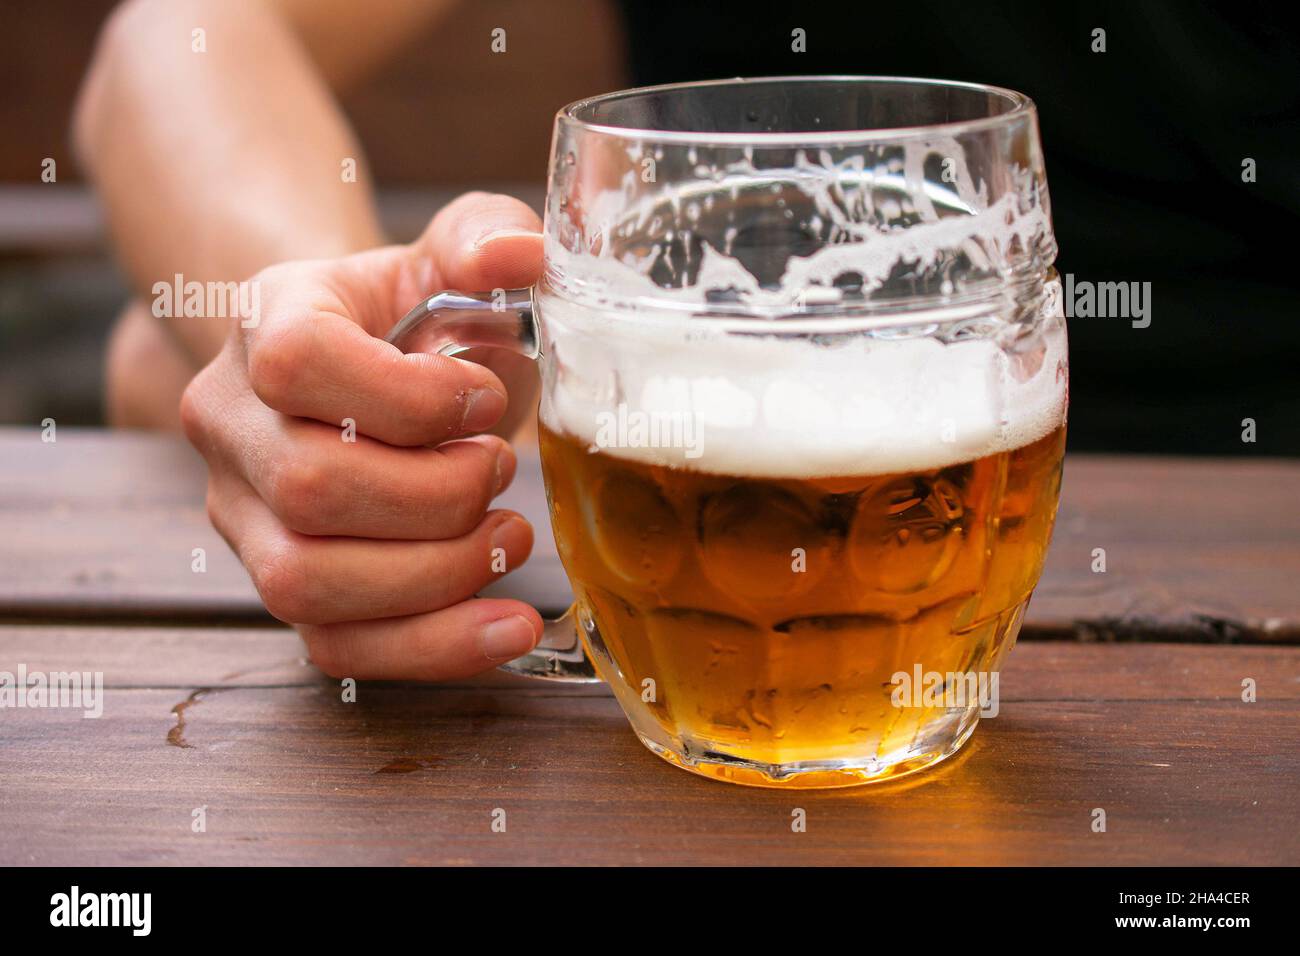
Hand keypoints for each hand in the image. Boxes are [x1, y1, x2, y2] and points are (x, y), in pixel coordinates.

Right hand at [181, 193, 544, 680]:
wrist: (369, 378)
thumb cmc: (416, 322)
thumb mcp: (450, 260)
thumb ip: (487, 235)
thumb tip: (520, 253)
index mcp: (267, 324)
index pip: (299, 364)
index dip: (408, 397)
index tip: (483, 400)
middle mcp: (231, 424)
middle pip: (311, 487)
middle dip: (438, 493)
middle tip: (500, 466)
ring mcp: (245, 516)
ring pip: (310, 584)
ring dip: (437, 575)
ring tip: (507, 536)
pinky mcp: (283, 586)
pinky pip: (337, 648)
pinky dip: (433, 648)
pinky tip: (508, 624)